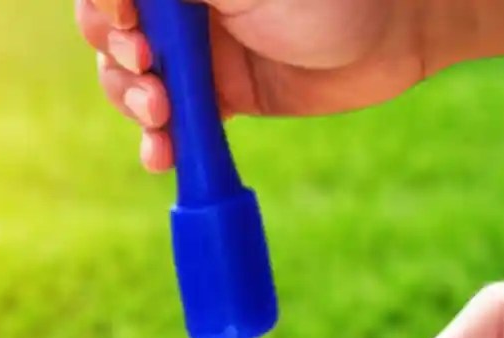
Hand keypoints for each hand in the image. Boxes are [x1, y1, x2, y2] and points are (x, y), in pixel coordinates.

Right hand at [75, 0, 456, 170]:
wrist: (398, 31)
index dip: (105, 8)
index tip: (130, 24)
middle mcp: (183, 6)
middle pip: (109, 33)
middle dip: (118, 58)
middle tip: (149, 70)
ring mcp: (199, 52)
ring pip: (133, 83)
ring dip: (133, 104)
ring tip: (161, 118)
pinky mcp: (223, 98)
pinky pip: (173, 125)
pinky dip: (160, 143)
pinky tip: (162, 157)